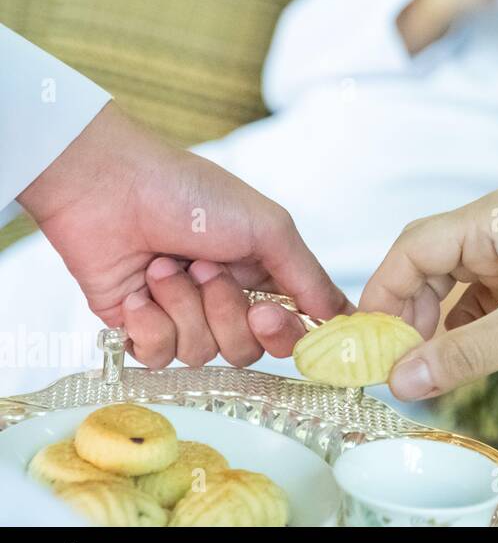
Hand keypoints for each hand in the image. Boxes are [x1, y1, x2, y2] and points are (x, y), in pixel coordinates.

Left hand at [17, 102, 349, 367]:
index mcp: (263, 274)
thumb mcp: (268, 227)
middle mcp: (227, 300)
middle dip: (226, 313)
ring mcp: (182, 315)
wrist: (108, 186)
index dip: (284, 332)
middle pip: (248, 350)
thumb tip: (344, 319)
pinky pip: (158, 356)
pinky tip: (139, 290)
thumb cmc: (190, 193)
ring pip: (202, 353)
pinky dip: (149, 322)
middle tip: (206, 270)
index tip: (267, 314)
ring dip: (183, 307)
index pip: (291, 329)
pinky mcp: (140, 326)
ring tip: (165, 266)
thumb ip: (308, 277)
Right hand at [359, 190, 497, 400]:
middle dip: (406, 313)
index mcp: (494, 219)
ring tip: (419, 370)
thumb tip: (400, 380)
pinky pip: (475, 314)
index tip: (368, 338)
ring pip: (449, 294)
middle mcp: (497, 233)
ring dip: (432, 330)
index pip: (415, 246)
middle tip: (393, 361)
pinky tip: (450, 368)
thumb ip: (463, 354)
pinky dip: (459, 340)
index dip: (384, 290)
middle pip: (426, 267)